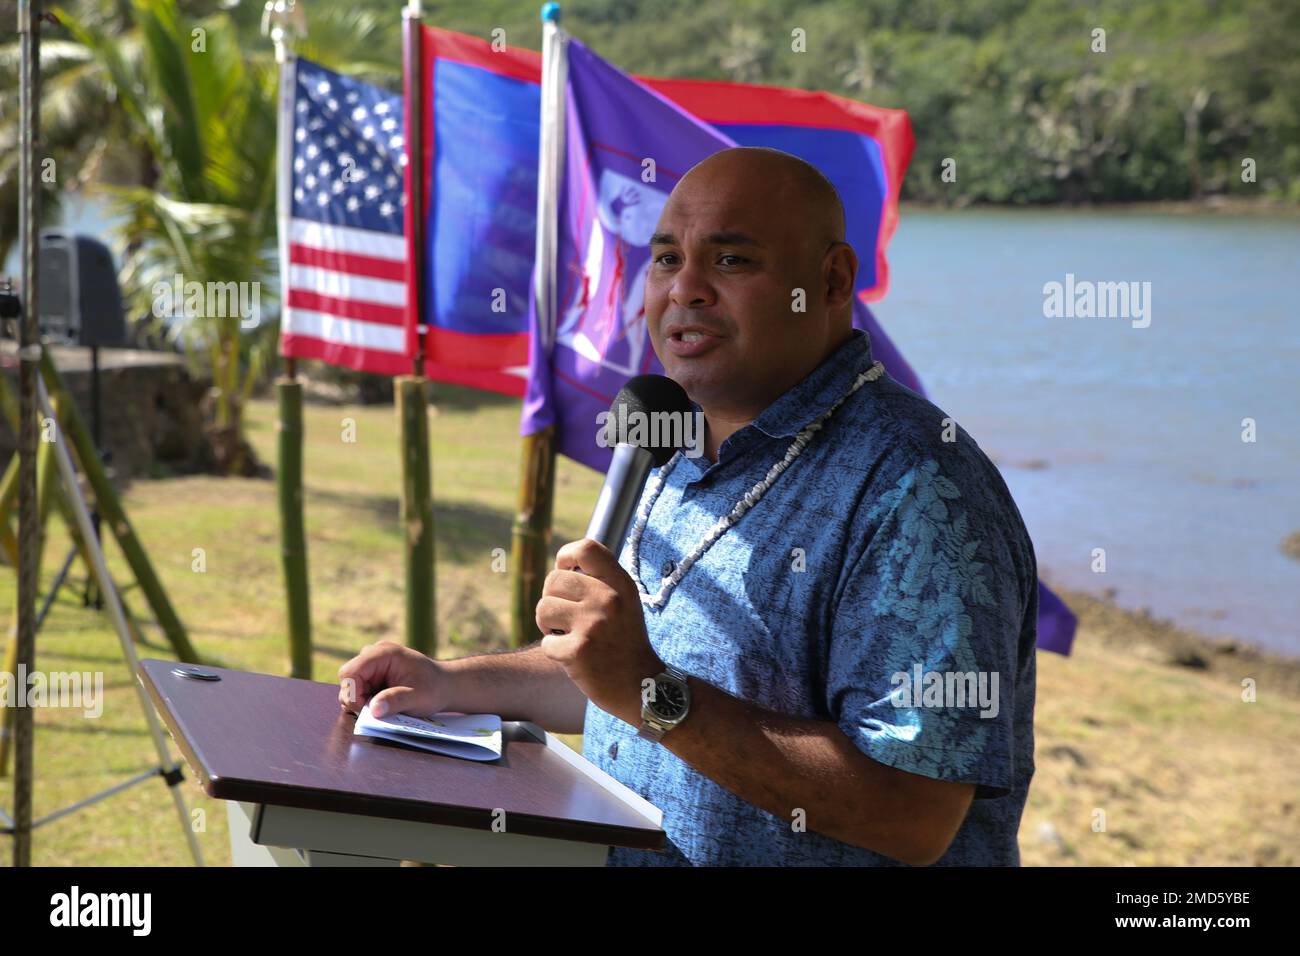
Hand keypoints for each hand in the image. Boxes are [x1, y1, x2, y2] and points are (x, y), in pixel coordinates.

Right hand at [337, 640, 448, 717]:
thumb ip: (396, 700)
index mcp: (384, 653)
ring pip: (350, 685)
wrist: (444, 685)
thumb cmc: (434, 688)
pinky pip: (357, 689)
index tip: (365, 709)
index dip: (352, 693)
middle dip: (354, 698)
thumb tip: (374, 709)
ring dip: (359, 700)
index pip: (351, 671)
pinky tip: (379, 706)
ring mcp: (373, 664)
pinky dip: (364, 700)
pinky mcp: (373, 674)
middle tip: (372, 712)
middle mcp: (374, 654)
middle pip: (347, 678)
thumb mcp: (418, 697)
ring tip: (379, 709)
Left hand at [535, 538, 663, 726]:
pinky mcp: (578, 650)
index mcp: (621, 583)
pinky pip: (547, 641)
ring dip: (549, 624)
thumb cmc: (625, 640)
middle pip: (553, 580)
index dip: (566, 557)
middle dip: (553, 599)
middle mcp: (609, 599)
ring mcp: (593, 625)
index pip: (585, 548)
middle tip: (567, 617)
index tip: (567, 574)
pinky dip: (555, 650)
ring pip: (543, 608)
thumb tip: (564, 562)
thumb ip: (601, 580)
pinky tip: (574, 656)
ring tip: (567, 634)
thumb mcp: (625, 601)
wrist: (642, 686)